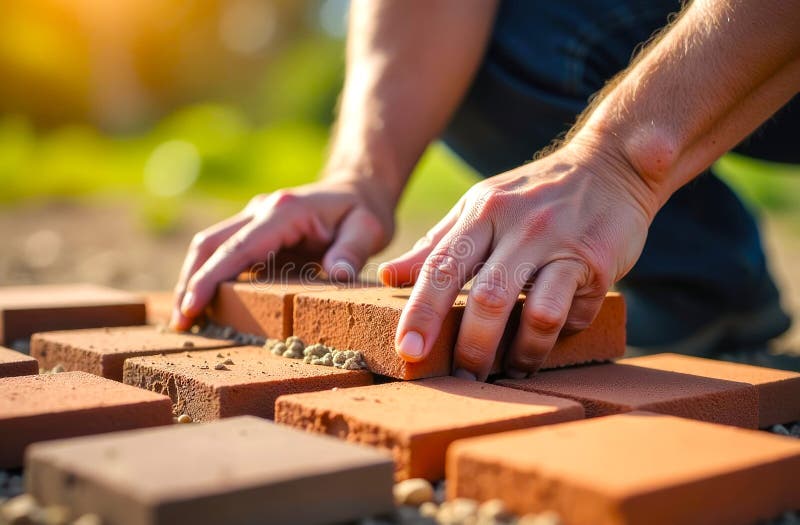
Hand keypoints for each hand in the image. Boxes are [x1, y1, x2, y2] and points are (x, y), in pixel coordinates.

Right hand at [170, 177, 393, 330]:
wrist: (358, 189)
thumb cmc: (362, 212)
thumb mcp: (369, 230)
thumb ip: (352, 252)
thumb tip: (336, 276)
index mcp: (284, 211)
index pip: (238, 248)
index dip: (211, 279)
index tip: (191, 308)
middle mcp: (261, 209)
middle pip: (210, 244)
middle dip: (190, 283)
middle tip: (180, 324)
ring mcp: (254, 216)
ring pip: (210, 246)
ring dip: (193, 279)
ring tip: (185, 320)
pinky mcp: (254, 228)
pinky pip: (224, 250)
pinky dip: (209, 274)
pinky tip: (205, 303)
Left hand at [379, 141, 655, 379]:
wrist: (609, 165)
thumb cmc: (532, 195)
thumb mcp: (479, 207)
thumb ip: (436, 244)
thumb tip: (388, 277)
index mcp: (481, 212)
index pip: (441, 266)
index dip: (421, 313)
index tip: (408, 351)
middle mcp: (518, 225)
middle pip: (487, 298)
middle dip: (472, 348)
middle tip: (463, 378)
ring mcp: (560, 243)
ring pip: (535, 313)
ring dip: (520, 354)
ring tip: (510, 371)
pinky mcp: (596, 262)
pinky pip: (573, 313)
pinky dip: (558, 336)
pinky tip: (548, 340)